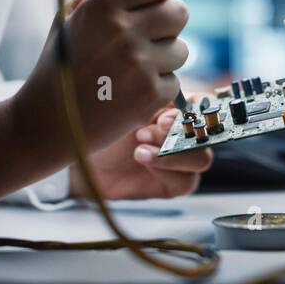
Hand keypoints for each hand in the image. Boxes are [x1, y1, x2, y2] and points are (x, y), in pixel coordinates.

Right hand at [0, 0, 189, 202]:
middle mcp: (122, 30)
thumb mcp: (66, 22)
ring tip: (131, 72)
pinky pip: (174, 82)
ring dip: (163, 61)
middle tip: (149, 39)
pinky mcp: (149, 95)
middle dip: (168, 26)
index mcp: (102, 5)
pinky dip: (157, 90)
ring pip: (181, 50)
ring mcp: (138, 63)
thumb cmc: (58, 69)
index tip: (154, 3)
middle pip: (179, 12)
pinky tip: (129, 95)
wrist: (46, 124)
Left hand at [71, 106, 213, 199]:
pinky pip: (186, 181)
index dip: (193, 108)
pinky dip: (167, 170)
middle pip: (208, 133)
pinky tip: (142, 158)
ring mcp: (179, 159)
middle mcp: (181, 132)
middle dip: (179, 131)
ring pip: (202, 159)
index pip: (204, 104)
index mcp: (175, 106)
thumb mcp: (121, 103)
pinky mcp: (171, 183)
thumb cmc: (97, 122)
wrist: (76, 153)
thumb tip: (173, 105)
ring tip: (140, 146)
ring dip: (173, 153)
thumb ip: (149, 100)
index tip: (163, 111)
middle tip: (149, 128)